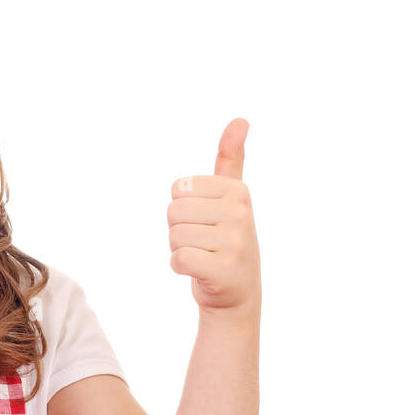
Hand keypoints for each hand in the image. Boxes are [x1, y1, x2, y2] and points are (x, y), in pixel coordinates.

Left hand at [168, 118, 260, 312]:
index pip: (179, 189)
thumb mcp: (231, 198)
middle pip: (173, 212)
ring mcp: (236, 241)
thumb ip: (230, 159)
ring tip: (205, 256)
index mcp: (237, 190)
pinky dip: (180, 268)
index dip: (184, 209)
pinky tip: (201, 272)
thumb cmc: (227, 240)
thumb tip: (240, 120)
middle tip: (205, 243)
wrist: (238, 294)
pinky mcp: (224, 268)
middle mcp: (240, 212)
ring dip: (181, 250)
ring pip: (174, 236)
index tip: (206, 222)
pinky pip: (178, 258)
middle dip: (181, 230)